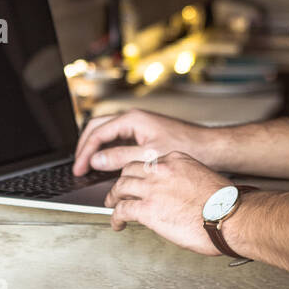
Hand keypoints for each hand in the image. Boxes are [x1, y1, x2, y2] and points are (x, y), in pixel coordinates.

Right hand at [72, 109, 212, 175]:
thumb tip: (96, 160)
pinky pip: (119, 139)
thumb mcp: (148, 156)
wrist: (210, 148)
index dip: (85, 152)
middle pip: (98, 128)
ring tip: (88, 166)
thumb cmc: (186, 147)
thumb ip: (119, 157)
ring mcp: (139, 126)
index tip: (79, 168)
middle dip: (85, 147)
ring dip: (96, 148)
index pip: (98, 133)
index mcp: (133, 119)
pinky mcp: (144, 134)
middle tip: (78, 166)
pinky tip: (107, 164)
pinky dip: (108, 150)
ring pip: (107, 133)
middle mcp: (134, 119)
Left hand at [104, 151, 231, 255]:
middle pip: (129, 171)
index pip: (149, 163)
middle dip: (122, 182)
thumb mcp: (202, 178)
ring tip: (113, 206)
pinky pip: (122, 210)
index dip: (140, 174)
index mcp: (177, 159)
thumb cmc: (224, 204)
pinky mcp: (147, 209)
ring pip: (120, 187)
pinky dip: (115, 217)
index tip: (139, 182)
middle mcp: (161, 170)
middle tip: (119, 192)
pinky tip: (118, 223)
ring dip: (114, 198)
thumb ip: (184, 180)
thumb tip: (176, 193)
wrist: (230, 216)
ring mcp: (152, 188)